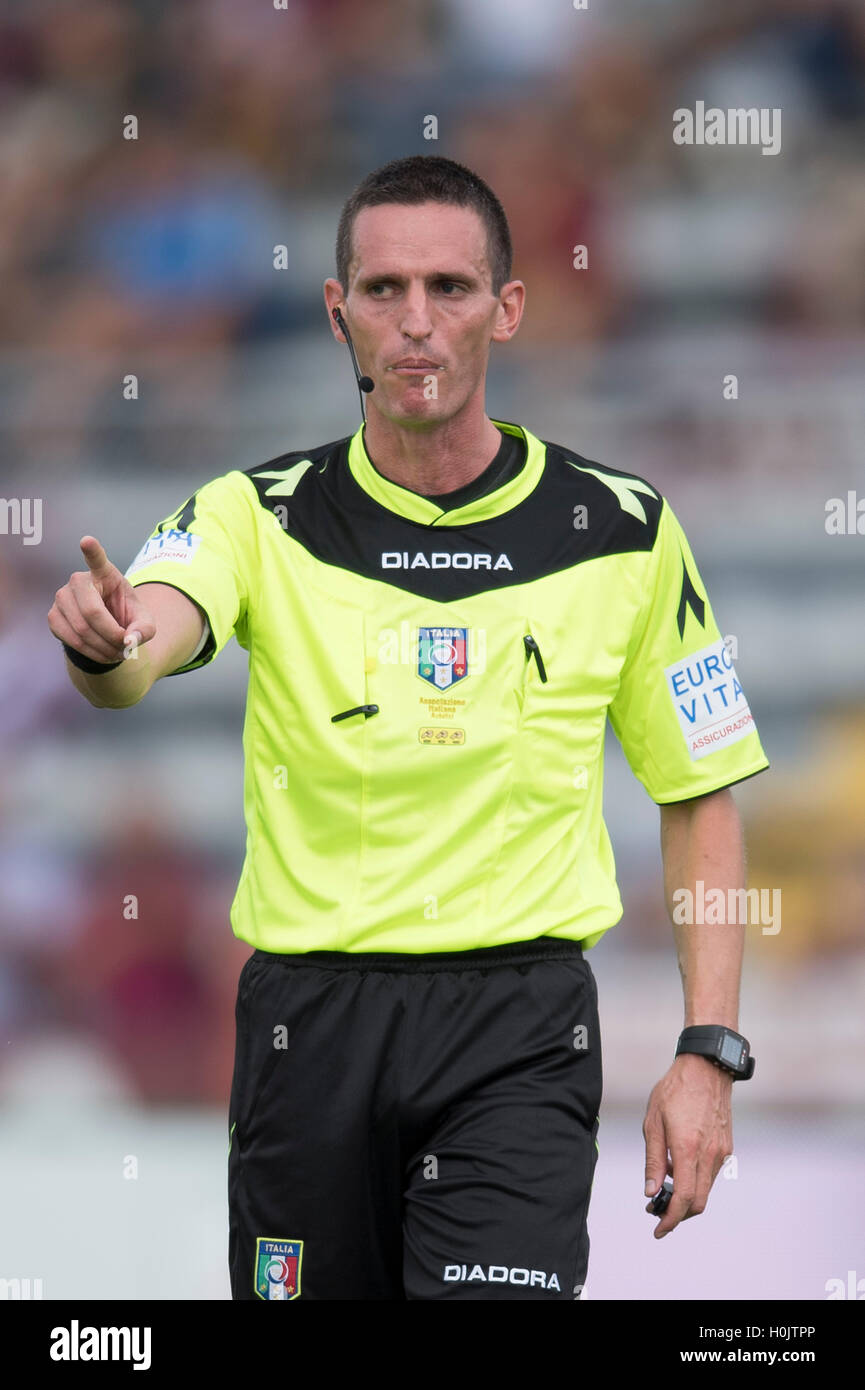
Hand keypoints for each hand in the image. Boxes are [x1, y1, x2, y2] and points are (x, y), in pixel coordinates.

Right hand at [48, 536, 156, 663]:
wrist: (107, 628)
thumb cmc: (126, 618)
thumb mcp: (144, 623)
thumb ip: (143, 630)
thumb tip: (129, 641)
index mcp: (104, 573)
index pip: (97, 559)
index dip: (92, 550)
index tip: (87, 540)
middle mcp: (78, 581)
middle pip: (92, 612)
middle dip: (112, 636)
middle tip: (125, 647)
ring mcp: (62, 597)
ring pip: (81, 630)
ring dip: (103, 648)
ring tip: (118, 653)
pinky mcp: (53, 616)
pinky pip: (71, 639)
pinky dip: (91, 652)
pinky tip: (103, 653)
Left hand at [642, 1052, 732, 1238]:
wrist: (707, 1068)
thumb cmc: (675, 1091)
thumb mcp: (653, 1122)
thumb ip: (653, 1159)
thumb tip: (650, 1191)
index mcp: (687, 1149)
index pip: (682, 1199)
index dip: (670, 1220)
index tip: (658, 1229)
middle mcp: (708, 1156)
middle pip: (697, 1203)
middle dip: (678, 1215)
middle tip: (657, 1212)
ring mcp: (721, 1153)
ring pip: (705, 1191)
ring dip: (686, 1198)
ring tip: (664, 1188)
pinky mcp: (726, 1147)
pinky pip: (711, 1175)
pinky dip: (696, 1182)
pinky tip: (679, 1169)